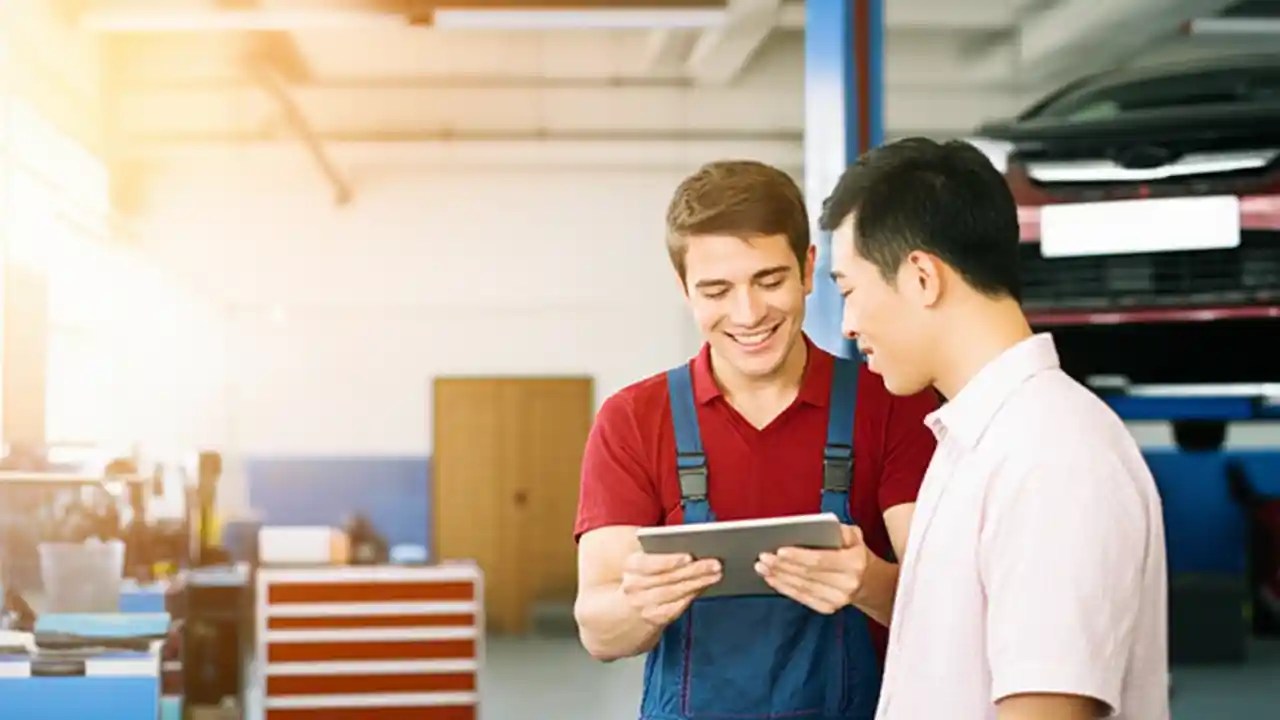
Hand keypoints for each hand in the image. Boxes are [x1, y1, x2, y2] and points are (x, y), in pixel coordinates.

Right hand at [620, 552, 721, 627]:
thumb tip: (691, 552)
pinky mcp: (653, 618)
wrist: (620, 615)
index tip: (688, 556)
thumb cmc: (638, 583)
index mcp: (631, 566)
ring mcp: (643, 604)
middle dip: (694, 570)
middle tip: (715, 563)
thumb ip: (659, 556)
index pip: (648, 563)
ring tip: (715, 574)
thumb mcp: (639, 566)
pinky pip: (675, 607)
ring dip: (698, 583)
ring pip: (674, 592)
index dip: (669, 561)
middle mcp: (634, 586)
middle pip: (668, 577)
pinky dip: (691, 596)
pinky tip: (703, 588)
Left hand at [756, 524, 870, 614]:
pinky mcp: (828, 607)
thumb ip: (837, 529)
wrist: (867, 580)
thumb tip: (816, 527)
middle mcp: (847, 584)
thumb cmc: (853, 552)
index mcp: (853, 563)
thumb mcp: (853, 536)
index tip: (779, 550)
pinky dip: (784, 588)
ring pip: (802, 587)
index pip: (820, 560)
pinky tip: (772, 579)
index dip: (798, 556)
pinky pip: (802, 598)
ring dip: (778, 577)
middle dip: (782, 566)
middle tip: (763, 557)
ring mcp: (838, 599)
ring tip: (762, 567)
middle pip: (807, 574)